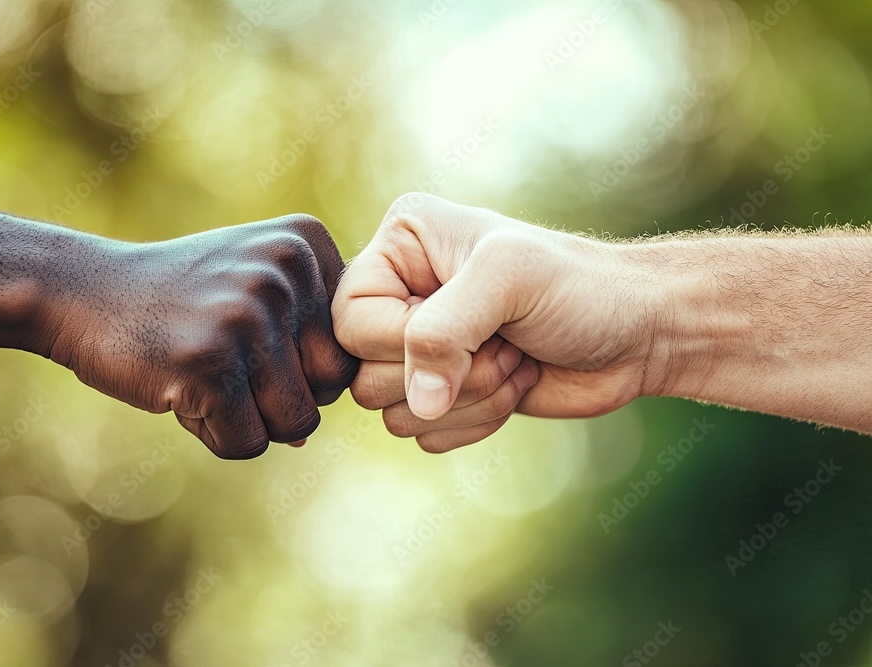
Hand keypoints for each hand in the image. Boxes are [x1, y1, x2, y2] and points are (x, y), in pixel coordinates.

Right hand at [43, 215, 357, 458]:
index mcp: (307, 243)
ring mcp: (248, 315)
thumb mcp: (255, 285)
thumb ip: (306, 342)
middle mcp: (286, 272)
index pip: (350, 348)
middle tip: (228, 367)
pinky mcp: (209, 363)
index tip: (252, 341)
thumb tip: (308, 433)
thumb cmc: (181, 298)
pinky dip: (215, 436)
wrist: (83, 291)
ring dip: (251, 422)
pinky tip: (178, 391)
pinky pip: (249, 443)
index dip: (303, 367)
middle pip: (334, 388)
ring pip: (299, 424)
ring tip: (204, 378)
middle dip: (284, 399)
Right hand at [333, 193, 658, 450]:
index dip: (403, 343)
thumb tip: (414, 406)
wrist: (638, 332)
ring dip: (469, 399)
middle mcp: (402, 296)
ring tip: (513, 357)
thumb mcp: (507, 280)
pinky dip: (478, 422)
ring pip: (396, 414)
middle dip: (450, 373)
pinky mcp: (446, 395)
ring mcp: (423, 350)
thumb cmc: (579, 287)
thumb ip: (444, 333)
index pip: (349, 322)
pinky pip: (427, 435)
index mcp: (401, 247)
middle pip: (364, 376)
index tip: (471, 328)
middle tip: (502, 339)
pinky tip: (515, 382)